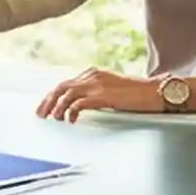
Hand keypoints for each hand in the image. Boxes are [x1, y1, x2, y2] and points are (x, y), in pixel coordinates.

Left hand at [36, 67, 162, 121]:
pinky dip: (70, 112)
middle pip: (61, 87)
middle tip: (40, 115)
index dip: (52, 96)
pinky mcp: (103, 95)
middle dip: (48, 101)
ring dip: (56, 108)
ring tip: (53, 120)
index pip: (65, 83)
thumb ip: (95, 94)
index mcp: (92, 73)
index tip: (45, 108)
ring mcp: (97, 84)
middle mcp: (91, 76)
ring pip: (66, 94)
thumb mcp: (111, 90)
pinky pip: (79, 104)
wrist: (154, 91)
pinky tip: (70, 121)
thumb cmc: (136, 95)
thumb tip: (79, 107)